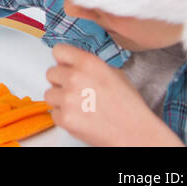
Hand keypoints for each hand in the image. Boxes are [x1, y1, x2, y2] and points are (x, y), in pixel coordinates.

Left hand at [45, 44, 180, 145]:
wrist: (136, 134)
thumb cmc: (129, 107)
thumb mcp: (115, 75)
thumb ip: (90, 66)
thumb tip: (73, 64)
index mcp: (89, 63)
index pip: (59, 51)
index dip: (62, 61)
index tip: (64, 67)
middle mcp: (76, 77)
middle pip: (51, 73)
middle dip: (61, 82)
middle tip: (76, 91)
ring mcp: (68, 98)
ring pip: (49, 94)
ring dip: (60, 100)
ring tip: (80, 106)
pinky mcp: (65, 118)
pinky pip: (54, 113)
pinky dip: (64, 117)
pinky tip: (81, 118)